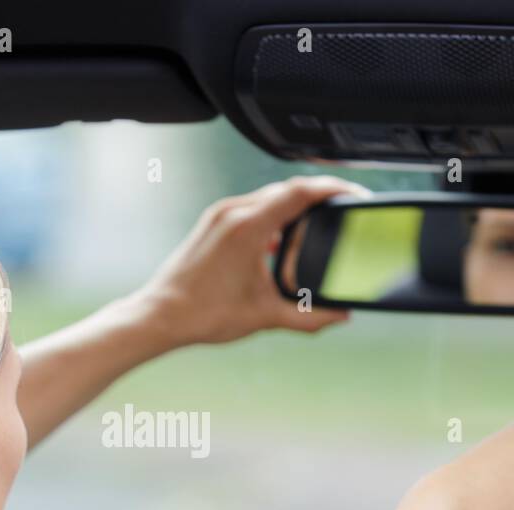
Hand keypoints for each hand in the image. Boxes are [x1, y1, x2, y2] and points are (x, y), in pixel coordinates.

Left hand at [135, 176, 371, 347]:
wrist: (160, 315)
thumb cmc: (201, 313)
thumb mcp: (265, 317)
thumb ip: (309, 317)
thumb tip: (340, 316)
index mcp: (248, 226)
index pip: (300, 191)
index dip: (333, 188)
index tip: (354, 193)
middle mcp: (233, 212)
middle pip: (287, 190)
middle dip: (318, 198)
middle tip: (341, 210)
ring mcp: (220, 215)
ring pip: (268, 198)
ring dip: (294, 207)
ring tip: (314, 226)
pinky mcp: (213, 223)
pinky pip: (252, 208)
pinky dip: (273, 217)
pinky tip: (280, 241)